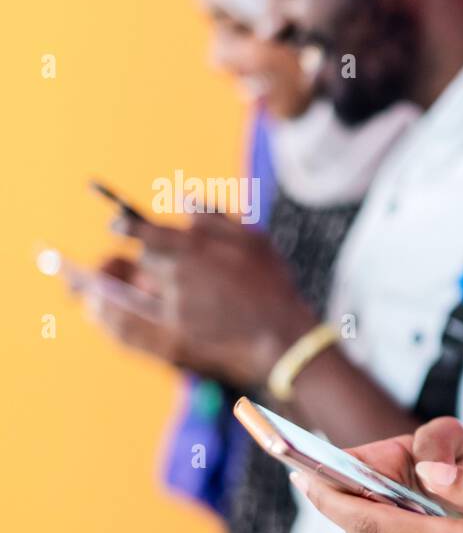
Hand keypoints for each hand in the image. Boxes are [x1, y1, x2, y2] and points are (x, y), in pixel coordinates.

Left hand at [88, 212, 317, 387]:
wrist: (277, 331)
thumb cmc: (270, 282)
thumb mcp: (252, 239)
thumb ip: (214, 217)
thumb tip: (184, 201)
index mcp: (194, 246)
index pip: (147, 232)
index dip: (128, 227)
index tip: (115, 227)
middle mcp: (178, 272)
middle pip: (147, 258)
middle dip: (156, 256)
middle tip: (180, 261)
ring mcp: (175, 300)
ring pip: (153, 284)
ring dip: (164, 280)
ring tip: (198, 286)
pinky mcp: (177, 324)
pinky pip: (163, 307)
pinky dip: (174, 302)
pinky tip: (203, 306)